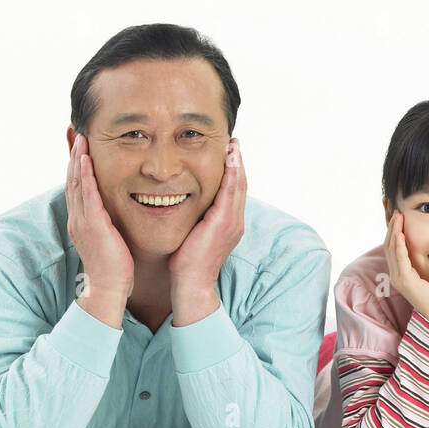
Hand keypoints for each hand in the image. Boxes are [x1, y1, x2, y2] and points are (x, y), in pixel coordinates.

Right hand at [65, 133, 132, 327]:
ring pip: (77, 183)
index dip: (77, 164)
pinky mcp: (92, 225)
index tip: (79, 144)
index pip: (77, 186)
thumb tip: (114, 210)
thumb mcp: (108, 238)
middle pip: (72, 179)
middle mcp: (78, 218)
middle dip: (73, 155)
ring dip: (77, 159)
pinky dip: (85, 175)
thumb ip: (108, 222)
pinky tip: (86, 160)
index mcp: (82, 220)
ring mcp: (83, 221)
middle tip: (75, 132)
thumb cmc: (114, 266)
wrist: (109, 289)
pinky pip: (87, 195)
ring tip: (80, 137)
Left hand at [169, 137, 246, 324]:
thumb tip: (187, 205)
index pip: (234, 191)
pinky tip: (229, 161)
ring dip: (237, 164)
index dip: (234, 171)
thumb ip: (199, 220)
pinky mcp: (223, 223)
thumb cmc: (188, 263)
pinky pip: (230, 193)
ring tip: (233, 146)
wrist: (192, 285)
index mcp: (230, 223)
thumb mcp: (196, 235)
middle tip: (234, 143)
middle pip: (241, 185)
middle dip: (238, 162)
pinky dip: (232, 175)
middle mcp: (236, 221)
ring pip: (238, 186)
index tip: (230, 154)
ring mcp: (232, 222)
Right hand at [383, 210, 428, 331]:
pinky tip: (400, 233)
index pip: (393, 241)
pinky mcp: (405, 281)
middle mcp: (396, 272)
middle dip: (389, 222)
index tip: (393, 206)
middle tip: (389, 203)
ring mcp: (398, 277)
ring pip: (391, 248)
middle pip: (388, 241)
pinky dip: (399, 245)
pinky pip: (399, 260)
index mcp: (401, 268)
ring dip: (393, 230)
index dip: (392, 224)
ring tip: (396, 213)